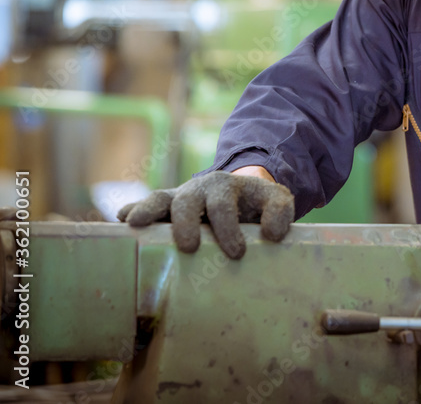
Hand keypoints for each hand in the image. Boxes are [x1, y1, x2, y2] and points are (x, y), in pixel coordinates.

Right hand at [117, 170, 294, 258]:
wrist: (242, 195)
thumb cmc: (259, 204)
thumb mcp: (277, 200)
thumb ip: (281, 212)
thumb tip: (271, 235)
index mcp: (226, 186)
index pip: (223, 205)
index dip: (228, 228)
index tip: (237, 252)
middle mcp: (198, 189)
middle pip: (187, 201)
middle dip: (187, 222)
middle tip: (190, 246)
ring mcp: (179, 198)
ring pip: (160, 199)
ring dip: (147, 210)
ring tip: (134, 224)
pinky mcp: (166, 210)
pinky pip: (147, 206)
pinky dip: (132, 210)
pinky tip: (121, 221)